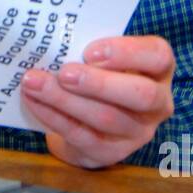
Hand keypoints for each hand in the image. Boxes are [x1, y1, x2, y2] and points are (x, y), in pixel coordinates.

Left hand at [20, 35, 173, 168]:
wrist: (90, 123)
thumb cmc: (99, 76)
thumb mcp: (104, 59)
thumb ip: (92, 50)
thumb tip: (54, 40)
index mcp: (159, 70)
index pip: (158, 56)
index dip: (127, 52)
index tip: (89, 51)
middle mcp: (158, 103)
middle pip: (140, 94)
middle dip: (99, 83)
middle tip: (64, 73)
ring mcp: (138, 132)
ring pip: (107, 117)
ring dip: (66, 100)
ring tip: (35, 83)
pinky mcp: (112, 152)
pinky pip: (82, 135)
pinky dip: (54, 116)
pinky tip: (34, 101)